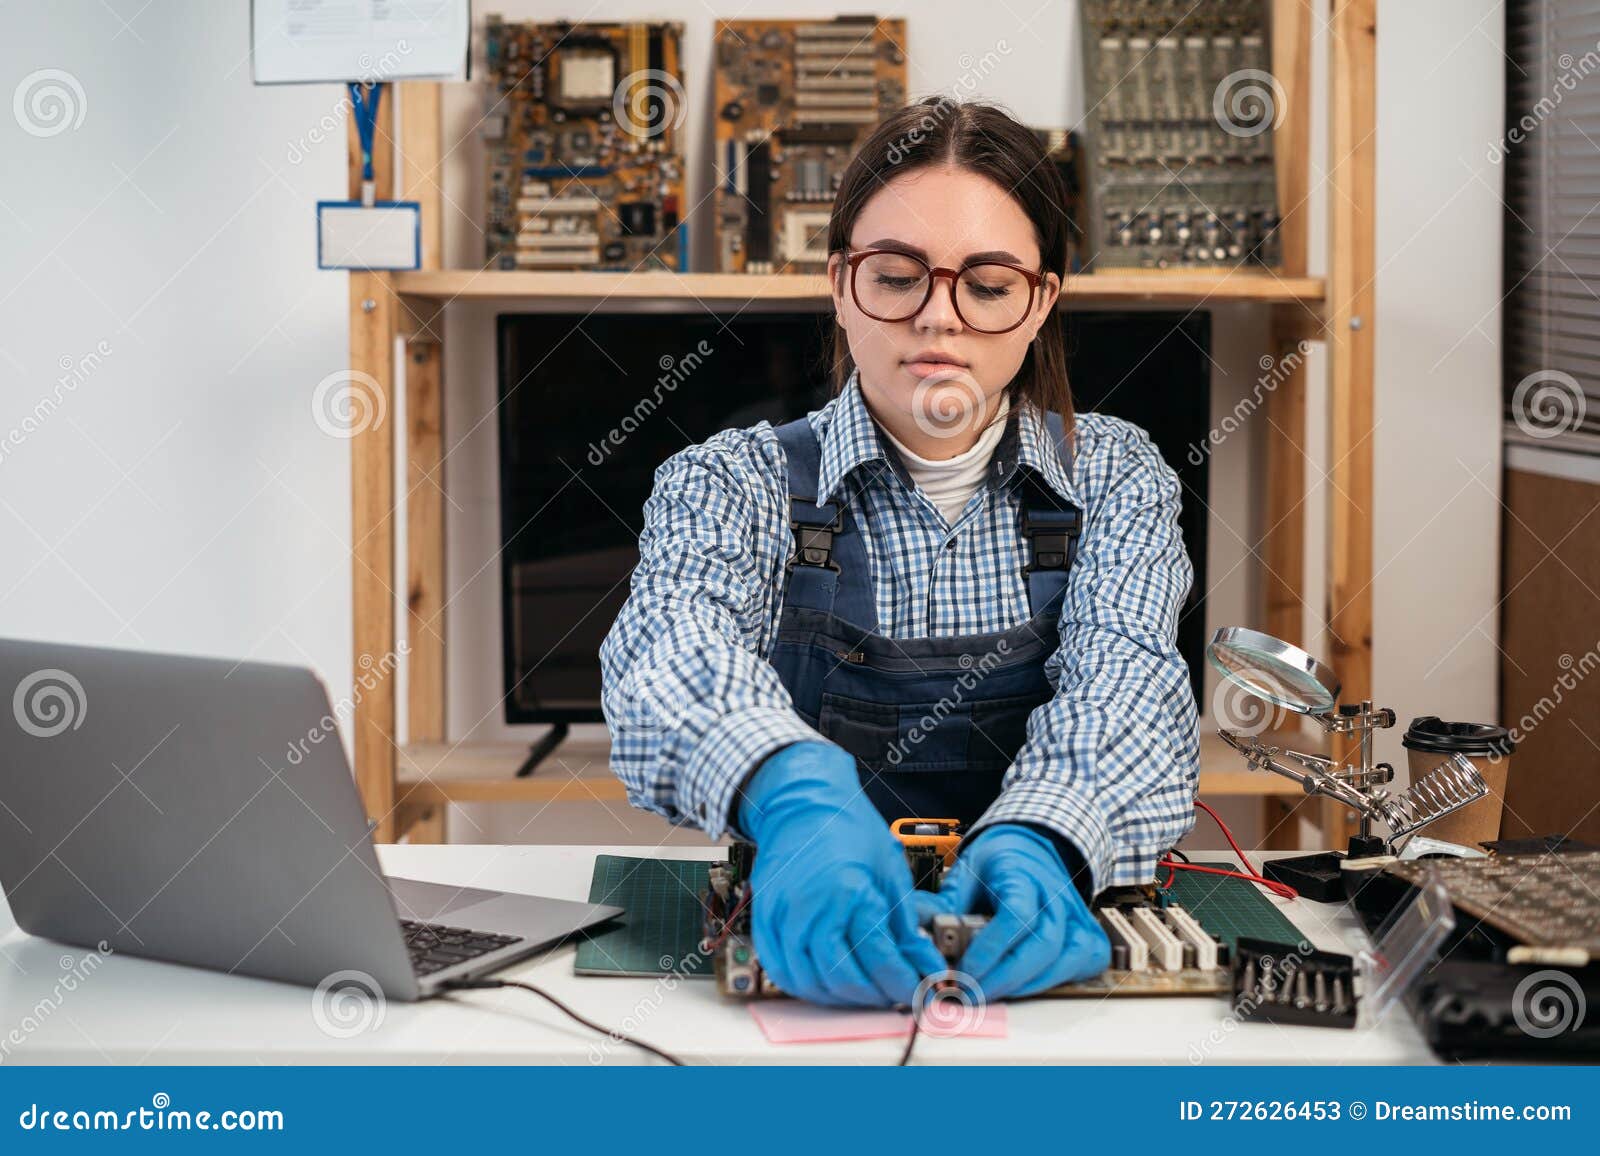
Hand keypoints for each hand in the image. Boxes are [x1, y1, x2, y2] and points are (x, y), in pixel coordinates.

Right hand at [737, 741, 946, 1006]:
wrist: (801, 801)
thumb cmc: (846, 826)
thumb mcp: (889, 870)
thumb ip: (905, 923)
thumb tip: (924, 964)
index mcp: (848, 891)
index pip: (879, 957)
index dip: (904, 981)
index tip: (922, 989)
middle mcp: (809, 907)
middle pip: (843, 977)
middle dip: (876, 995)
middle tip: (896, 993)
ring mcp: (781, 915)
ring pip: (810, 982)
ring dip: (843, 997)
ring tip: (867, 991)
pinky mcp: (764, 919)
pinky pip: (781, 970)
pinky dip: (807, 986)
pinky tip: (829, 983)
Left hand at [913, 824, 1109, 1000]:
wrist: (1032, 850)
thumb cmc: (998, 864)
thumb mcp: (966, 871)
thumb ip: (947, 905)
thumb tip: (915, 933)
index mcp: (1024, 874)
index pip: (1016, 915)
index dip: (990, 949)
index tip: (962, 971)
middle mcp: (1057, 896)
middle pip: (1043, 945)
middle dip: (1003, 978)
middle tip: (969, 994)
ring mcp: (1077, 918)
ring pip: (1063, 962)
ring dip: (1022, 986)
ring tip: (986, 994)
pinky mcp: (1088, 937)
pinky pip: (1077, 969)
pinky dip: (1048, 984)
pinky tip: (1019, 987)